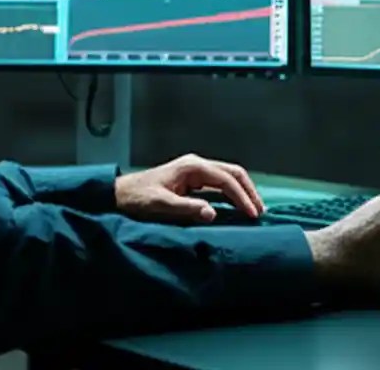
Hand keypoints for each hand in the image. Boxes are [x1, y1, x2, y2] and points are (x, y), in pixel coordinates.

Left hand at [114, 153, 265, 224]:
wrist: (119, 194)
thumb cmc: (138, 199)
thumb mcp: (161, 205)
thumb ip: (187, 208)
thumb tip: (213, 213)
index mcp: (192, 167)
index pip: (225, 180)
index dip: (241, 197)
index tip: (251, 215)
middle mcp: (197, 164)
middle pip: (233, 172)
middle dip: (249, 191)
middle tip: (260, 212)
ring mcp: (195, 170)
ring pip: (228, 175)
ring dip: (243, 191)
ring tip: (254, 209)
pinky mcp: (193, 178)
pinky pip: (220, 182)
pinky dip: (233, 192)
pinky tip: (238, 205)